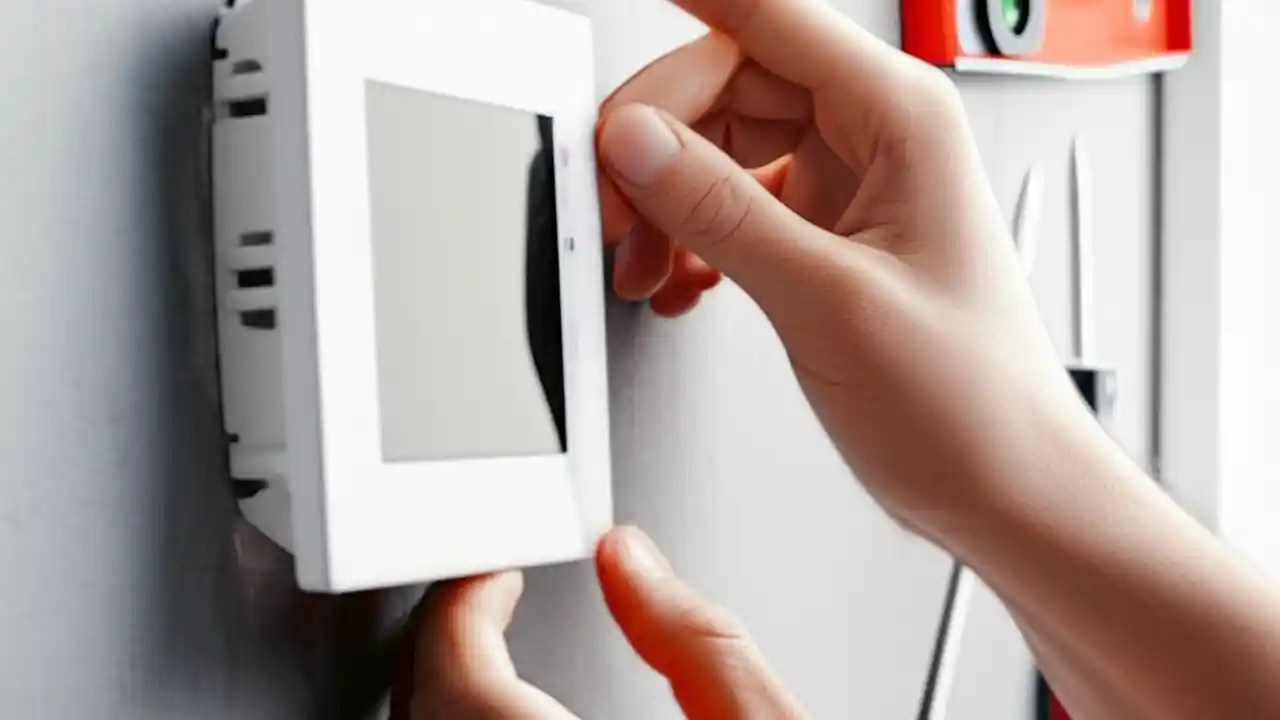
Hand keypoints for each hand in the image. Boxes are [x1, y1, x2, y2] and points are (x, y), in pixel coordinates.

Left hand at [393, 527, 804, 718]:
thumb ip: (702, 642)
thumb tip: (628, 557)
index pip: (463, 683)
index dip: (462, 610)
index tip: (489, 573)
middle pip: (428, 719)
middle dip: (440, 644)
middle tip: (479, 595)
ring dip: (440, 693)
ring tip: (478, 647)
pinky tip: (497, 711)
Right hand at [597, 0, 1088, 545]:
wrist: (1004, 485)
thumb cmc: (969, 400)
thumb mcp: (828, 300)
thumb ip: (722, 212)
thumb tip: (638, 142)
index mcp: (899, 117)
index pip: (764, 20)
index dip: (686, 12)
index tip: (613, 40)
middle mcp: (875, 137)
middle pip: (727, 84)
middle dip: (654, 143)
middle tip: (612, 204)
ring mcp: (850, 185)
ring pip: (720, 149)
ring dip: (666, 203)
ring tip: (643, 264)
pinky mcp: (828, 234)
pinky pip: (734, 205)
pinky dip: (693, 240)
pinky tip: (678, 283)